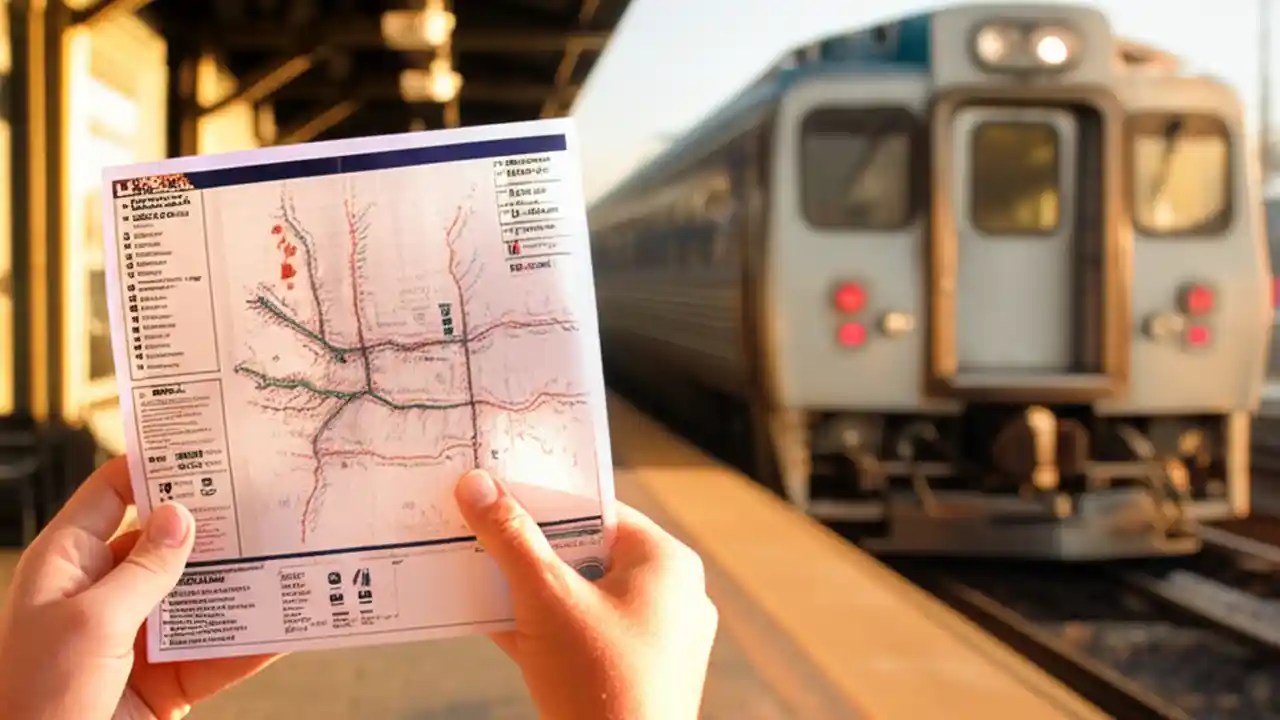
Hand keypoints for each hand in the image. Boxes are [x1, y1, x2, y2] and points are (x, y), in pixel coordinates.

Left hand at [0, 457, 278, 719]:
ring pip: (202, 594)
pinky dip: (253, 640)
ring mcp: (138, 635)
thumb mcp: (91, 623)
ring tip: (292, 555)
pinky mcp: (168, 676)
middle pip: (170, 543)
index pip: (113, 494)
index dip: (155, 466)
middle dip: (218, 525)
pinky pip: (219, 649)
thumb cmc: (38, 701)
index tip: (205, 444)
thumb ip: (143, 568)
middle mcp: (105, 592)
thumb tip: (182, 514)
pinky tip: (287, 623)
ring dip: (245, 582)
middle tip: (269, 498)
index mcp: (69, 564)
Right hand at [454, 470, 717, 719]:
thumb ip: (510, 539)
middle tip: (479, 528)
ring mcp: (656, 641)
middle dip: (529, 548)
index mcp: (667, 564)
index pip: (599, 512)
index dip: (546, 500)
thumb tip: (476, 484)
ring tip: (474, 570)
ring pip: (581, 597)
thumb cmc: (600, 683)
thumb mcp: (546, 600)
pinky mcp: (635, 676)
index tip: (498, 489)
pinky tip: (488, 619)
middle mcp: (672, 597)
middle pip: (587, 553)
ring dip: (527, 589)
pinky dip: (541, 628)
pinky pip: (583, 636)